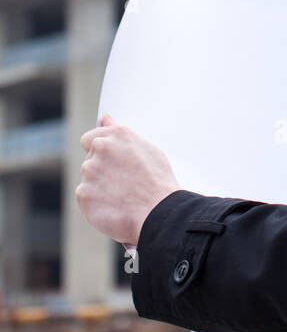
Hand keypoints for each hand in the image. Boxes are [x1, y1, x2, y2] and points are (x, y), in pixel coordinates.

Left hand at [77, 114, 180, 243]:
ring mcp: (90, 171)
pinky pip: (85, 196)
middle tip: (122, 183)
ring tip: (121, 196)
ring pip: (88, 178)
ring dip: (98, 186)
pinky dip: (95, 202)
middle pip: (90, 160)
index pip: (90, 138)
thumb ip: (119, 134)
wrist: (158, 212)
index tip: (109, 163)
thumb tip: (104, 118)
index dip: (98, 151)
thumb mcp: (146, 148)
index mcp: (117, 134)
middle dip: (101, 170)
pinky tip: (113, 206)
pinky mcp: (83, 193)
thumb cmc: (157, 181)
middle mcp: (101, 148)